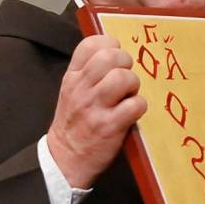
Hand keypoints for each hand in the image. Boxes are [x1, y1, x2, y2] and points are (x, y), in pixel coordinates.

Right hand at [46, 35, 146, 188]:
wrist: (65, 158)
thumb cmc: (75, 123)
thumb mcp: (72, 92)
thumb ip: (89, 73)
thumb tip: (117, 55)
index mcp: (72, 77)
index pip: (90, 44)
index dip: (109, 45)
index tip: (115, 58)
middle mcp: (81, 88)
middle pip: (110, 56)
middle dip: (126, 63)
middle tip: (126, 78)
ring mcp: (94, 107)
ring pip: (123, 78)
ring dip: (133, 85)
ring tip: (129, 95)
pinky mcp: (109, 126)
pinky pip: (135, 105)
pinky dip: (139, 107)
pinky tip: (132, 113)